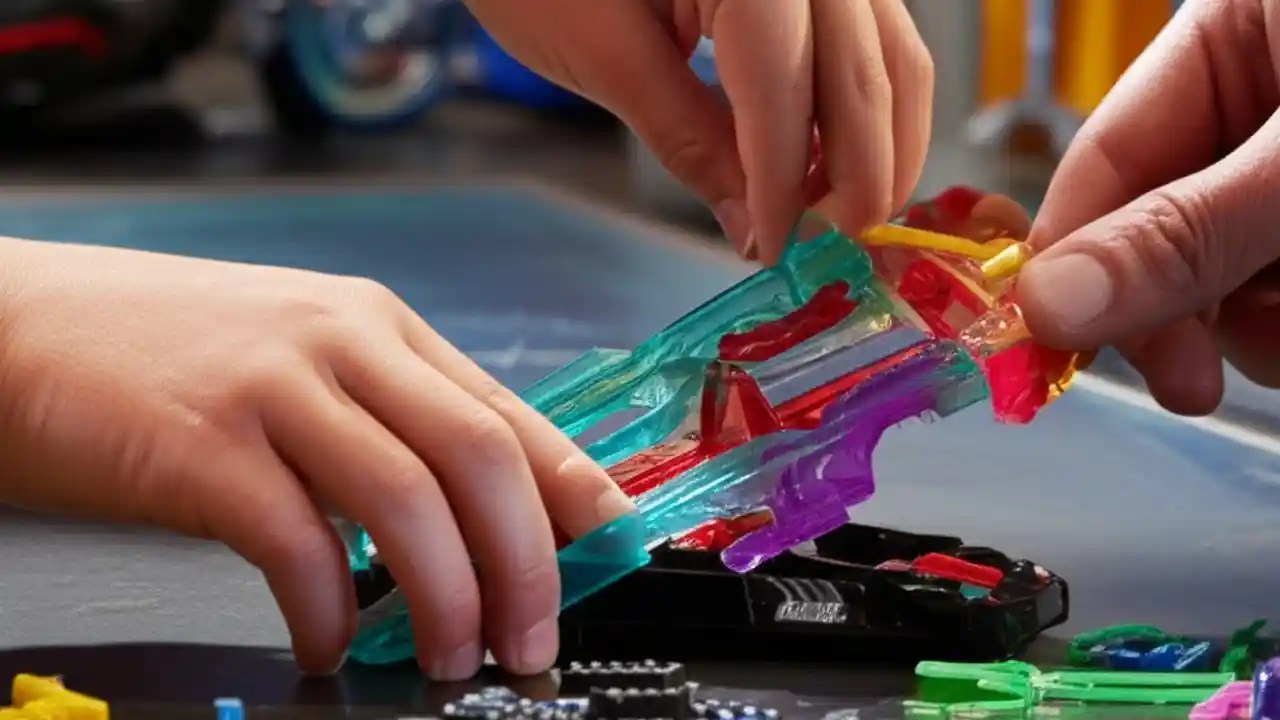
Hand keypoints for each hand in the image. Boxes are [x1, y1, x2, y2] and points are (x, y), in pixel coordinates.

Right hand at [0, 238, 633, 678]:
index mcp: (380, 326)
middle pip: (480, 457)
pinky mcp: (203, 444)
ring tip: (447, 659)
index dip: (575, 492)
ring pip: (409, 500)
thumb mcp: (300, 364)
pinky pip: (299, 543)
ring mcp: (274, 386)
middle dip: (529, 564)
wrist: (16, 324)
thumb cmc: (165, 356)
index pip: (510, 412)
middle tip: (531, 640)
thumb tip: (470, 523)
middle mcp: (342, 342)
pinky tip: (325, 645)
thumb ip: (385, 425)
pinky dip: (328, 611)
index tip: (615, 553)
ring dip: (447, 597)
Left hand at [462, 0, 933, 264]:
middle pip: (867, 74)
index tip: (774, 246)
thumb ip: (687, 139)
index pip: (784, 86)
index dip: (784, 178)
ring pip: (896, 60)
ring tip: (833, 211)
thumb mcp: (604, 55)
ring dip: (880, 146)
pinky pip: (879, 44)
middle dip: (858, 174)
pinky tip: (832, 160)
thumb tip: (753, 226)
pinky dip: (868, 109)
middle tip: (825, 245)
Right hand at [1018, 0, 1279, 414]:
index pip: (1106, 157)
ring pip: (1225, 269)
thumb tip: (1047, 306)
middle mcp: (1256, 95)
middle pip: (1161, 224)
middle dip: (1181, 308)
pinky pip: (1274, 285)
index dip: (1073, 258)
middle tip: (1192, 383)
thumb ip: (1185, 233)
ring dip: (1254, 324)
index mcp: (1231, 33)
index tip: (1055, 346)